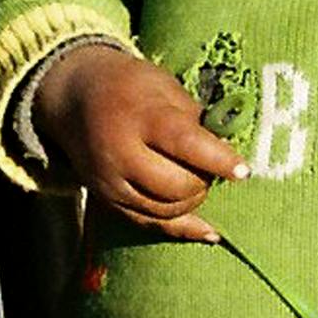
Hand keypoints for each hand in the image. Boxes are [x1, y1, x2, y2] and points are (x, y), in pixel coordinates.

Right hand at [31, 40, 242, 240]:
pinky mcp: (106, 200)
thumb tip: (226, 152)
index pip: (184, 142)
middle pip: (175, 186)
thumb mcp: (163, 86)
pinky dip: (182, 228)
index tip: (243, 172)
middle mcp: (120, 152)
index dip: (218, 160)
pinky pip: (149, 225)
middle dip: (203, 182)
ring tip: (197, 180)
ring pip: (164, 212)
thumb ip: (194, 118)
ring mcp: (109, 181)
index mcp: (140, 115)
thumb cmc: (130, 86)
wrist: (73, 97)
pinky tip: (209, 231)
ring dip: (192, 202)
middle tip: (210, 167)